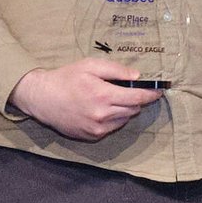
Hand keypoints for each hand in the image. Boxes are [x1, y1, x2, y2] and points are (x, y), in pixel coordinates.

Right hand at [9, 59, 163, 141]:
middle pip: (133, 109)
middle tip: (128, 90)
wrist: (43, 99)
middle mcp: (103, 115)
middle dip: (136, 100)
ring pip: (124, 119)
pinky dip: (113, 119)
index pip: (138, 98)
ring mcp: (97, 128)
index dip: (151, 94)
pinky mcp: (92, 136)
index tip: (159, 91)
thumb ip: (115, 70)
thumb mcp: (90, 66)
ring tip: (110, 99)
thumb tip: (137, 77)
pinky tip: (100, 109)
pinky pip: (112, 128)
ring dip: (124, 110)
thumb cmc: (66, 78)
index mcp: (104, 95)